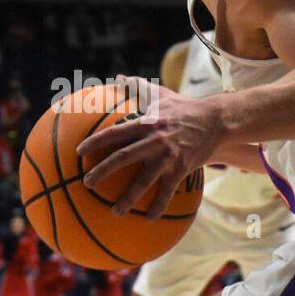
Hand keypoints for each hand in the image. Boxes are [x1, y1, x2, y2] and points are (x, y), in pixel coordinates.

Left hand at [78, 76, 220, 219]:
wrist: (215, 120)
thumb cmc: (183, 107)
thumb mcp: (160, 94)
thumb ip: (137, 86)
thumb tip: (117, 77)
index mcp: (146, 122)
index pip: (115, 133)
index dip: (95, 142)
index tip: (79, 152)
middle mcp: (154, 140)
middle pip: (123, 158)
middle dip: (102, 171)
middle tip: (86, 183)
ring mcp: (168, 156)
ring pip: (143, 181)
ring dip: (127, 198)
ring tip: (114, 211)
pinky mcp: (181, 169)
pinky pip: (167, 192)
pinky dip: (158, 206)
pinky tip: (149, 219)